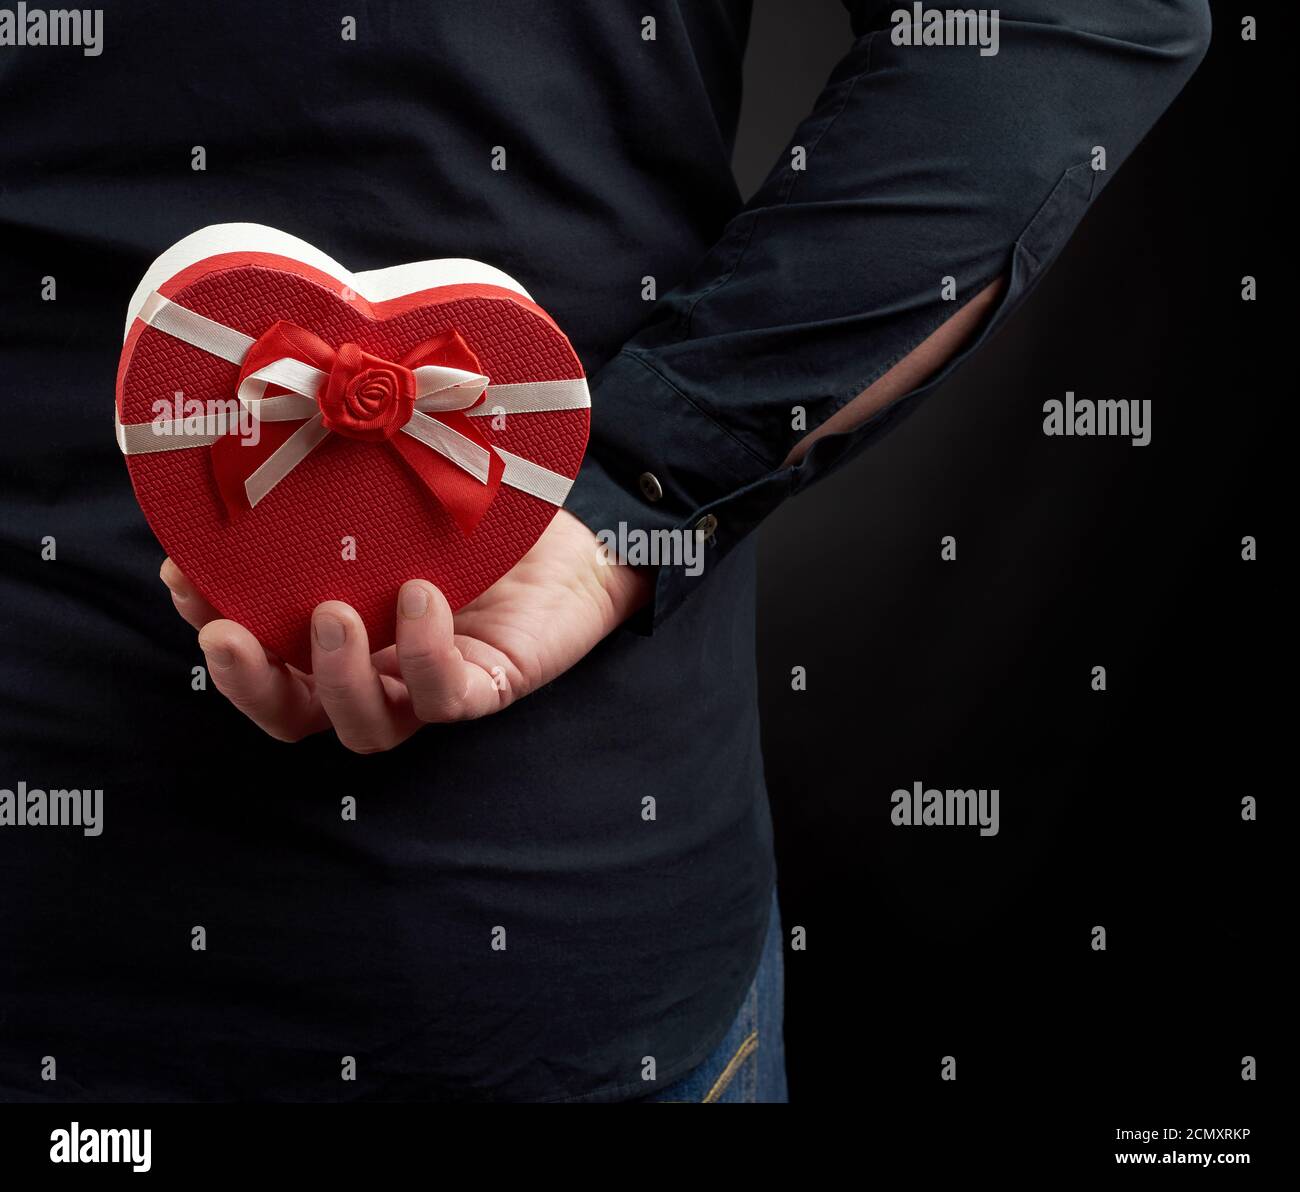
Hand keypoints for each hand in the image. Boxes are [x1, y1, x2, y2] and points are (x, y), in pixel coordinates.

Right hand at [161, 510, 649, 751]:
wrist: (583, 526)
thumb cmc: (480, 502)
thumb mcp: (395, 484)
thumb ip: (338, 474)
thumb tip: (266, 416)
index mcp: (342, 626)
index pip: (262, 653)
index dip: (215, 628)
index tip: (184, 574)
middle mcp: (378, 666)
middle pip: (296, 714)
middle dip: (250, 685)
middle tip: (225, 634)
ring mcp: (430, 684)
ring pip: (366, 728)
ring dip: (335, 680)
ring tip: (333, 613)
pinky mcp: (487, 687)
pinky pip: (445, 698)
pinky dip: (424, 655)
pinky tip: (419, 597)